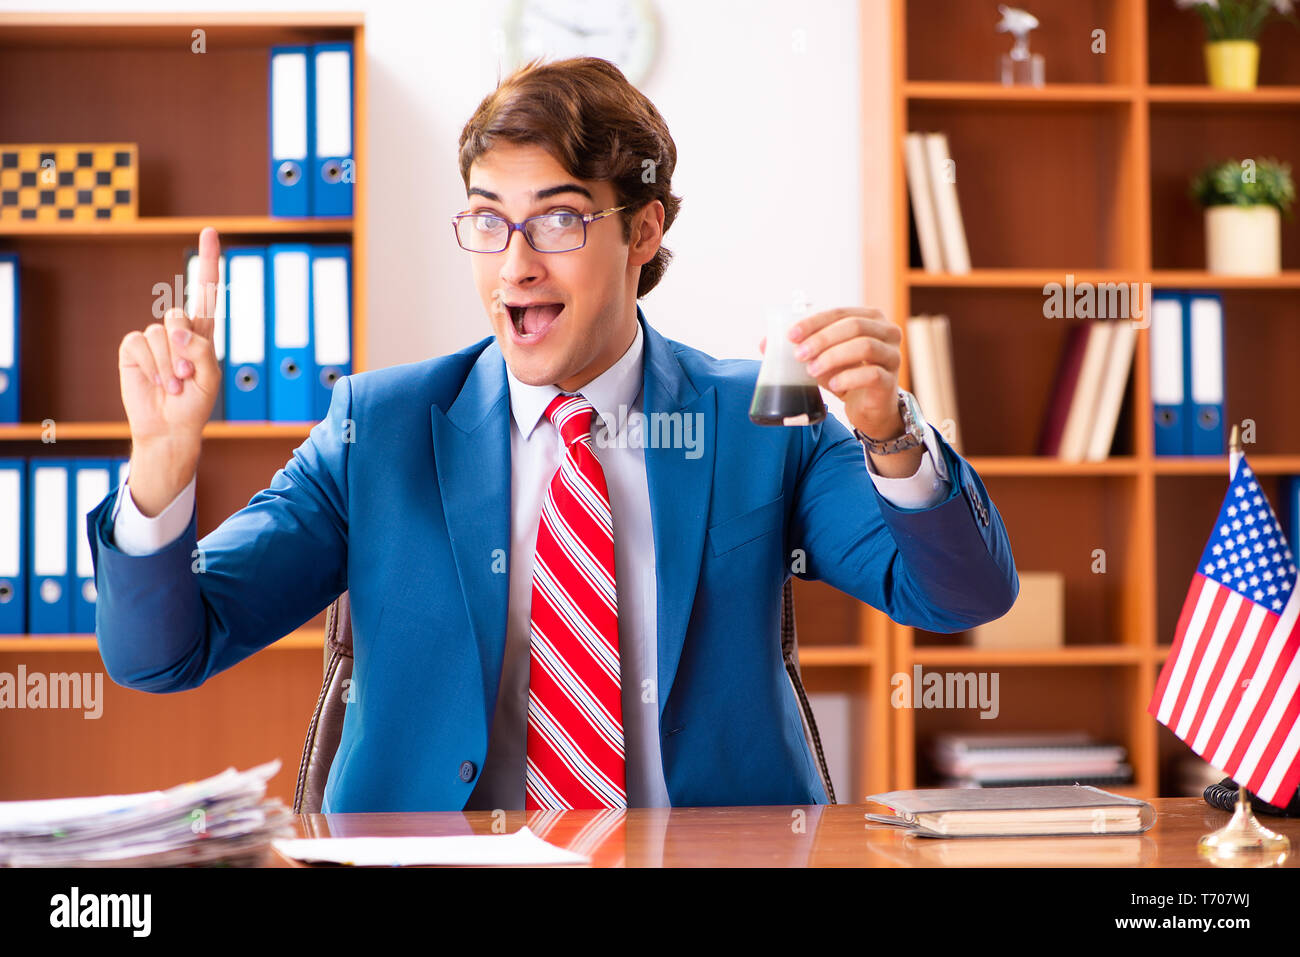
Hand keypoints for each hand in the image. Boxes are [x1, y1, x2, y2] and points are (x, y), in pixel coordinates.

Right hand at [119, 227, 222, 447]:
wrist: (169, 428)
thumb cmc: (195, 405)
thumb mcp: (210, 379)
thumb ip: (201, 351)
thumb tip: (176, 330)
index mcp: (202, 333)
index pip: (206, 291)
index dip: (208, 261)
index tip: (209, 231)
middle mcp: (177, 330)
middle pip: (178, 314)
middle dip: (184, 348)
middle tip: (187, 377)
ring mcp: (154, 338)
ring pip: (160, 334)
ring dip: (169, 365)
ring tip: (174, 386)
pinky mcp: (132, 349)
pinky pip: (139, 344)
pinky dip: (151, 366)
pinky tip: (156, 382)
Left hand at [759, 306, 902, 437]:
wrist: (869, 406)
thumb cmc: (846, 374)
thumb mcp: (821, 357)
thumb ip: (799, 347)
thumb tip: (764, 343)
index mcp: (870, 318)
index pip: (839, 312)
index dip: (814, 322)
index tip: (791, 335)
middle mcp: (887, 331)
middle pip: (854, 326)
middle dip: (822, 339)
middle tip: (799, 354)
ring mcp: (892, 355)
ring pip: (865, 346)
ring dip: (833, 357)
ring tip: (812, 370)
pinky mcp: (891, 380)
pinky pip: (871, 374)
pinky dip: (848, 378)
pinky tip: (832, 385)